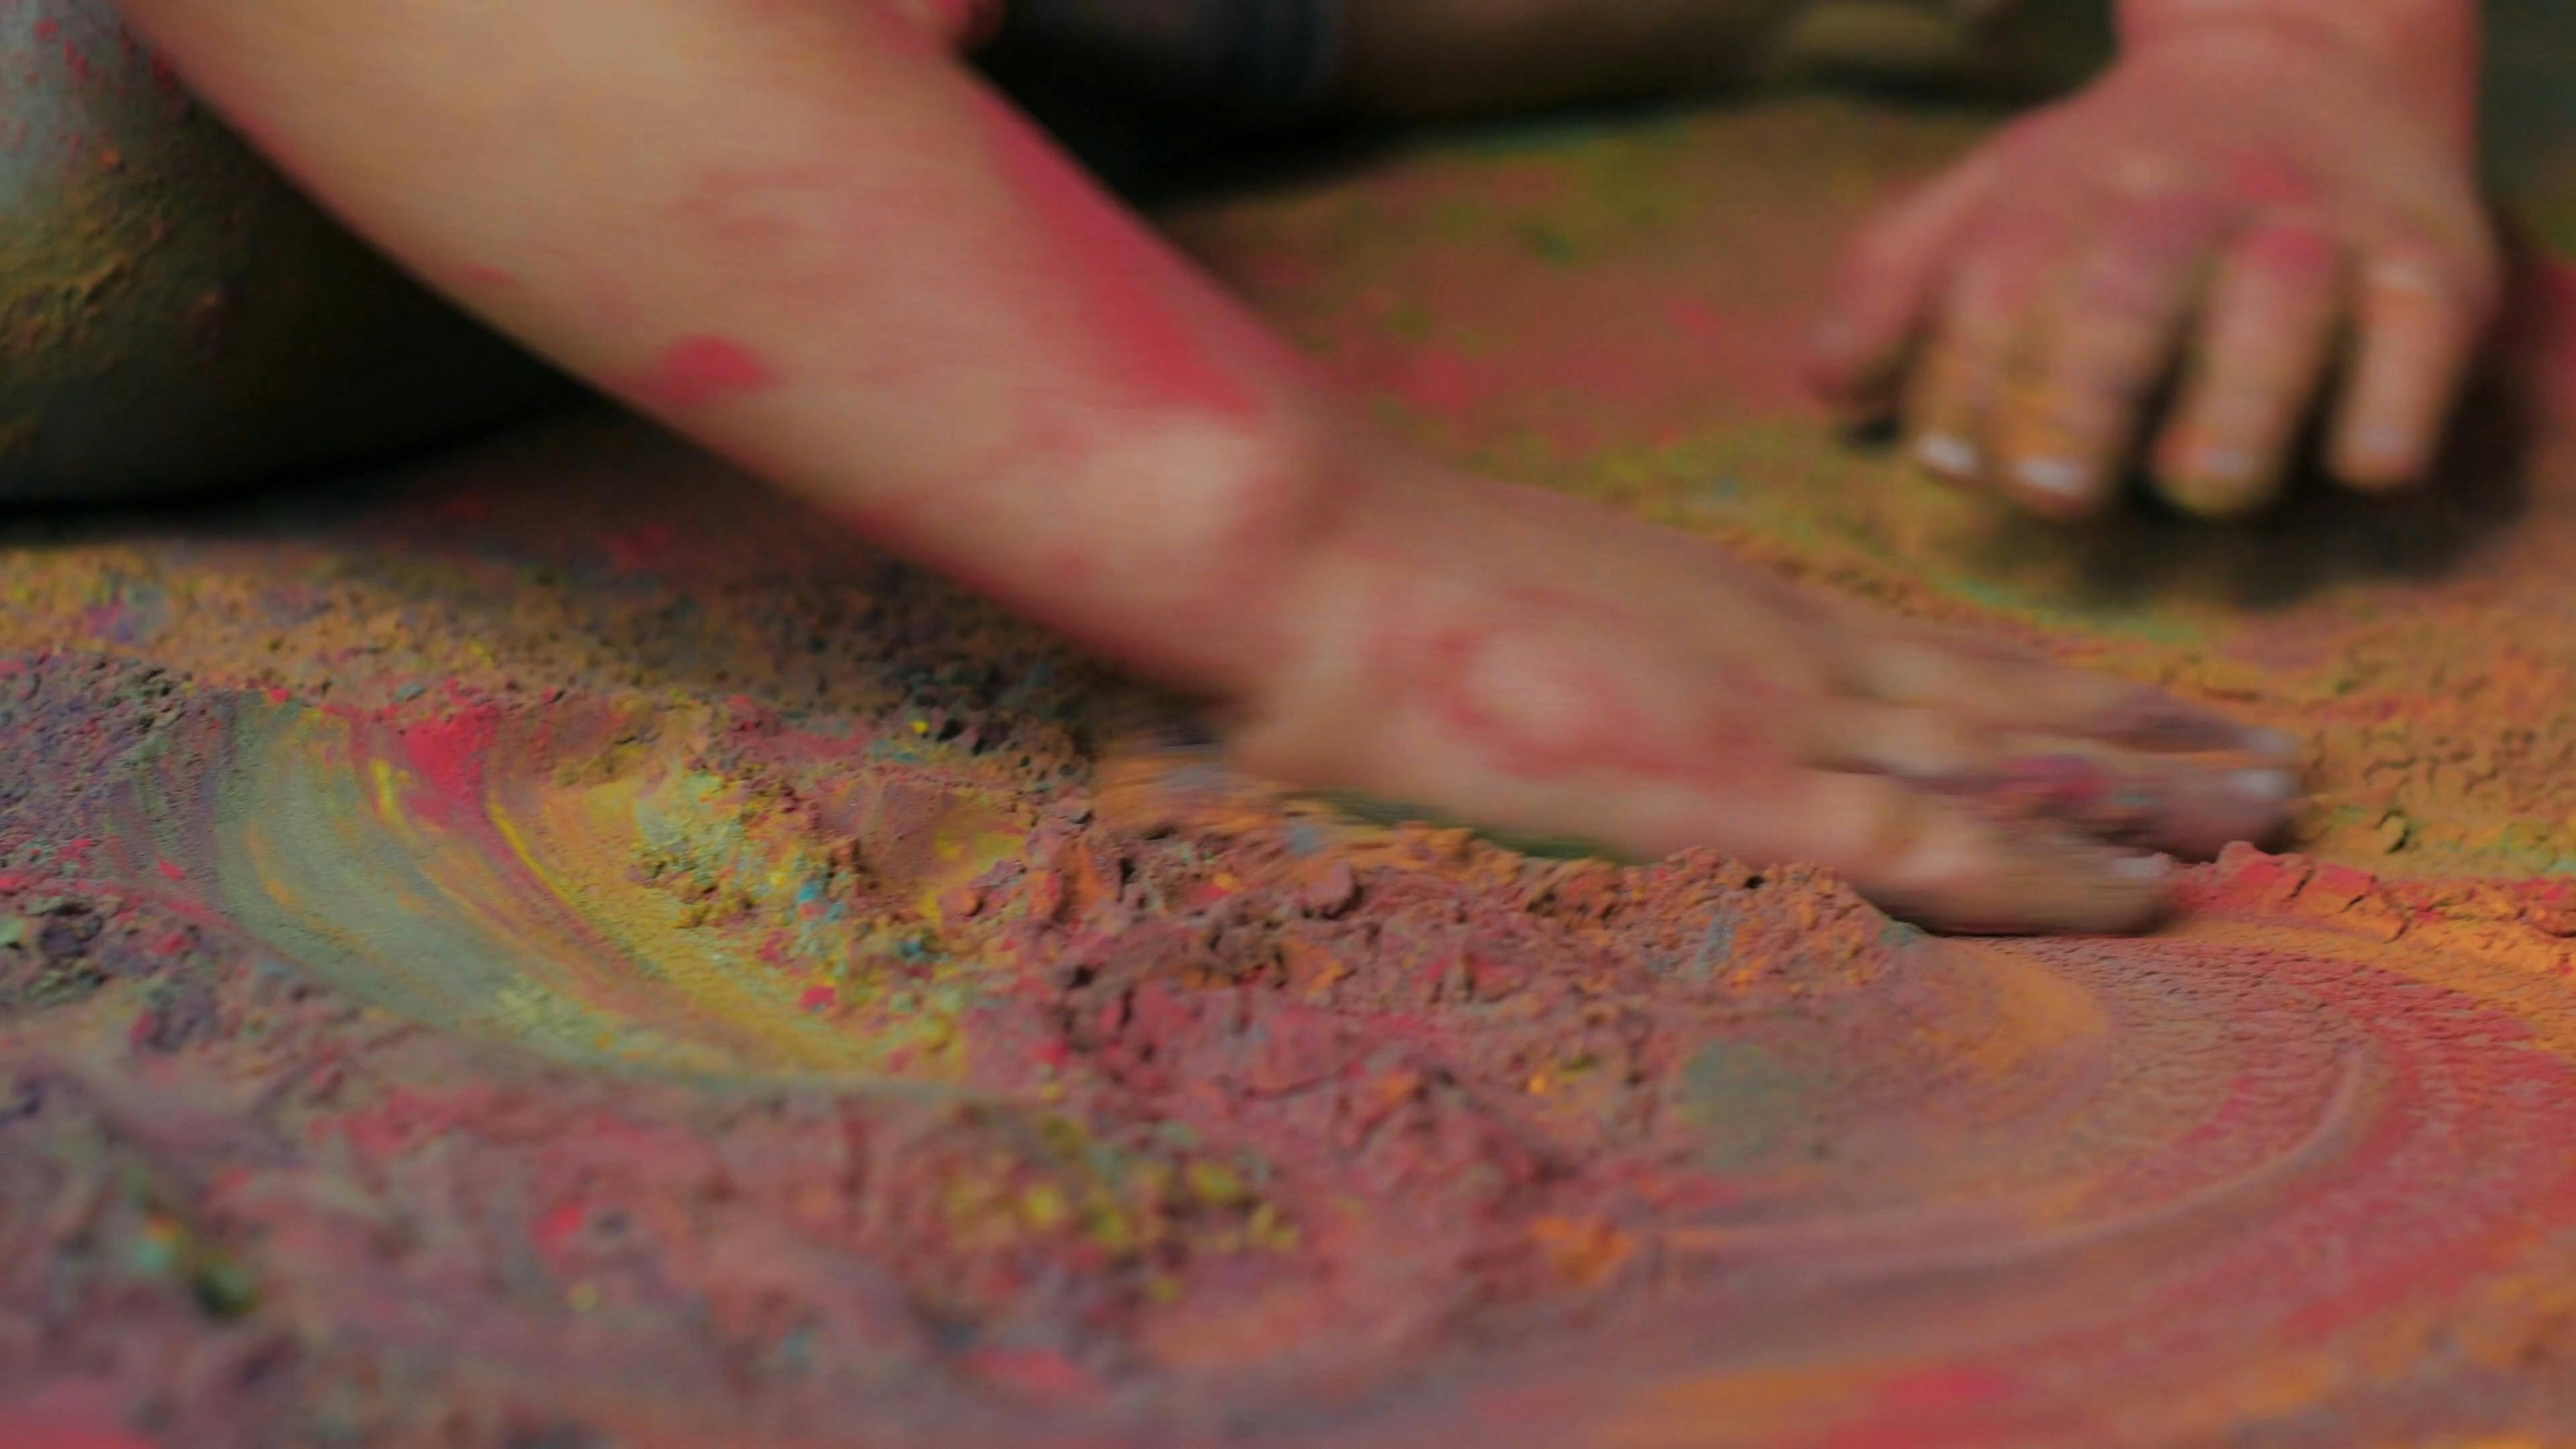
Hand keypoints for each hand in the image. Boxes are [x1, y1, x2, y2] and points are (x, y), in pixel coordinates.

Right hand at [1231, 453, 2302, 934]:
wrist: (1322, 562)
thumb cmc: (1369, 595)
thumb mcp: (1495, 622)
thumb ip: (1558, 662)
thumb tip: (1558, 699)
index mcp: (1728, 611)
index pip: (1926, 656)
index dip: (2049, 689)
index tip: (2140, 707)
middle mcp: (1785, 650)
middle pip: (2006, 696)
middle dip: (2148, 731)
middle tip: (2273, 754)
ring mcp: (1770, 715)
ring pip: (2012, 757)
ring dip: (2152, 789)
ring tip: (2275, 810)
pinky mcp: (1734, 791)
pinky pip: (1933, 843)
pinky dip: (2051, 868)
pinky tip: (2149, 898)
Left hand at [1805, 22, 2499, 517]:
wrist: (2304, 60)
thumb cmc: (2116, 181)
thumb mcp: (1996, 201)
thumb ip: (1900, 285)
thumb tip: (1821, 391)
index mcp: (2068, 192)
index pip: (2001, 281)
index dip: (1966, 373)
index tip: (1946, 466)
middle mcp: (2191, 199)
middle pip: (2127, 290)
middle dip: (2079, 393)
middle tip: (2051, 494)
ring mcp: (2315, 225)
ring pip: (2278, 302)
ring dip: (2235, 400)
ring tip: (2198, 485)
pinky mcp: (2431, 258)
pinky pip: (2419, 325)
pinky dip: (2394, 396)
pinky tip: (2360, 466)